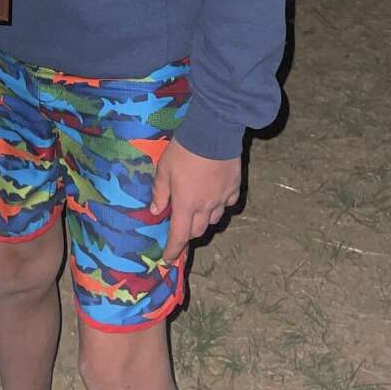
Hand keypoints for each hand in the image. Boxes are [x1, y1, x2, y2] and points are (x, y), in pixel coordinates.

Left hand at [151, 138, 241, 261]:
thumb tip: (155, 211)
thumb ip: (159, 192)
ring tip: (197, 210)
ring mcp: (222, 198)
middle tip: (180, 228)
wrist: (213, 132)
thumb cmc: (184, 151)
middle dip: (187, 233)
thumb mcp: (163, 169)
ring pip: (213, 219)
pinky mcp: (234, 188)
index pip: (179, 235)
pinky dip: (220, 205)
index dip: (173, 249)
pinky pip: (227, 204)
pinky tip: (215, 196)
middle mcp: (206, 206)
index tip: (168, 257)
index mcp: (186, 204)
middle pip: (197, 230)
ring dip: (203, 219)